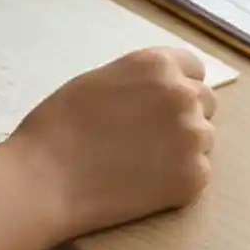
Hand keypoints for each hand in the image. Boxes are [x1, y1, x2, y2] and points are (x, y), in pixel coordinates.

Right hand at [0, 47, 217, 242]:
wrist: (43, 181)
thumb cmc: (58, 128)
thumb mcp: (100, 81)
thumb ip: (139, 81)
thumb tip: (160, 91)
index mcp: (158, 65)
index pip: (195, 69)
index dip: (178, 86)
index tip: (163, 104)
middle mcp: (183, 95)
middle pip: (205, 103)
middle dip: (183, 116)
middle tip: (149, 137)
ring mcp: (193, 137)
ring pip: (203, 140)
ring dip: (182, 149)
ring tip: (140, 163)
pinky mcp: (194, 177)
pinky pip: (198, 173)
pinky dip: (177, 181)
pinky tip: (142, 185)